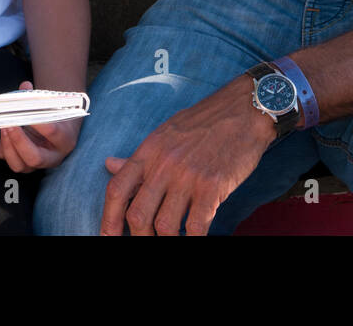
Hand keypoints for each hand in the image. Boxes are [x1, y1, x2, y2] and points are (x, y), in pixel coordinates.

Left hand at [0, 81, 81, 171]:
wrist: (57, 131)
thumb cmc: (56, 115)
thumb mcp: (55, 106)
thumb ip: (40, 98)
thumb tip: (24, 86)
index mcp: (64, 141)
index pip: (53, 133)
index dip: (40, 123)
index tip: (28, 110)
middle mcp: (50, 158)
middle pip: (34, 158)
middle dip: (19, 141)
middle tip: (11, 123)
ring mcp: (32, 164)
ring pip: (17, 164)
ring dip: (7, 144)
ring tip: (3, 124)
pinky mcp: (17, 161)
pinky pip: (1, 156)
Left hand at [101, 76, 277, 235]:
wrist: (244, 110)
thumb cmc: (205, 123)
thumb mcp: (165, 134)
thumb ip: (139, 156)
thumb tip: (109, 165)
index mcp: (149, 151)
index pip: (117, 189)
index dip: (108, 220)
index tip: (108, 237)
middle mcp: (164, 164)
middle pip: (137, 215)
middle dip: (139, 237)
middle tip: (146, 241)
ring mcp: (188, 176)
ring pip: (165, 226)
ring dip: (167, 241)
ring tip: (173, 239)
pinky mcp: (212, 187)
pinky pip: (196, 226)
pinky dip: (193, 240)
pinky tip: (195, 237)